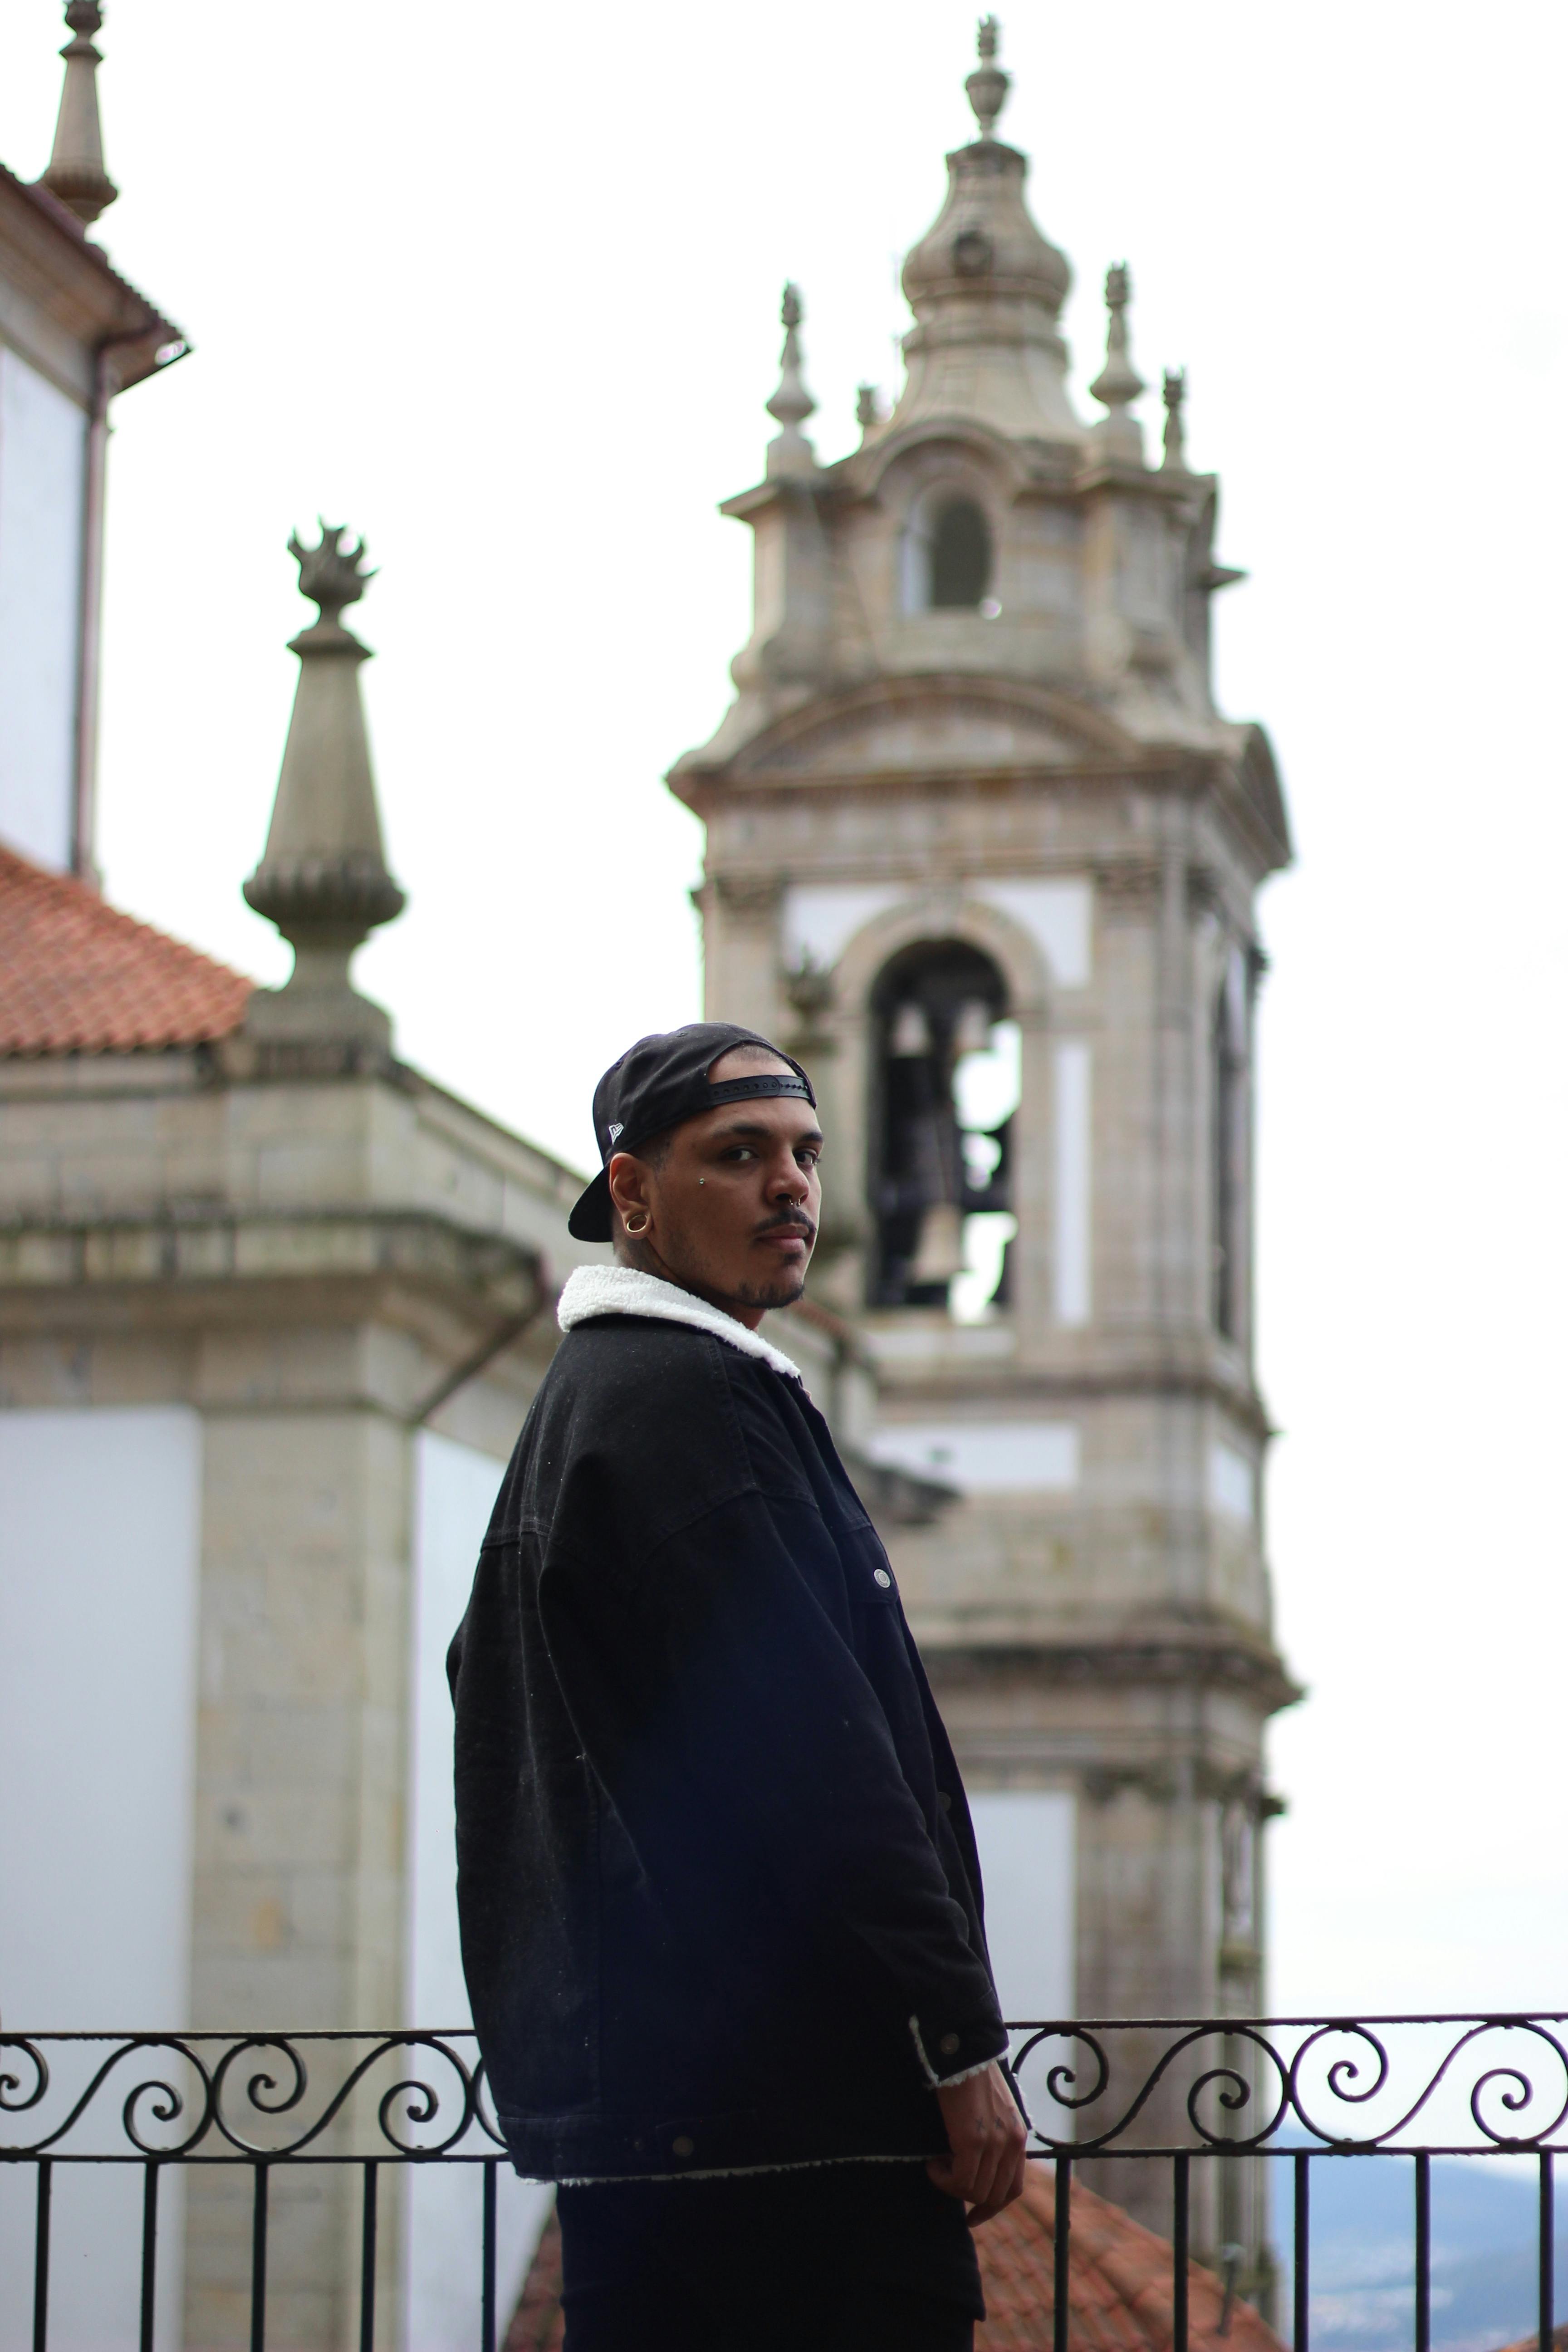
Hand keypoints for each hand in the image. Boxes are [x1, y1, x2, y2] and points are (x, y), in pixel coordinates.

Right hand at [927, 2061, 1028, 2223]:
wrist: (962, 2051)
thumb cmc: (971, 2076)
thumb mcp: (993, 2111)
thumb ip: (993, 2138)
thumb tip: (976, 2167)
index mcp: (1017, 2137)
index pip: (1012, 2189)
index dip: (992, 2207)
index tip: (973, 2215)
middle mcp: (1011, 2143)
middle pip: (994, 2196)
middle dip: (968, 2198)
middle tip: (945, 2180)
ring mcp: (994, 2143)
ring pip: (975, 2191)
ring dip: (952, 2186)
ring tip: (936, 2165)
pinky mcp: (974, 2140)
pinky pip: (961, 2180)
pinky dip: (944, 2179)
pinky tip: (932, 2164)